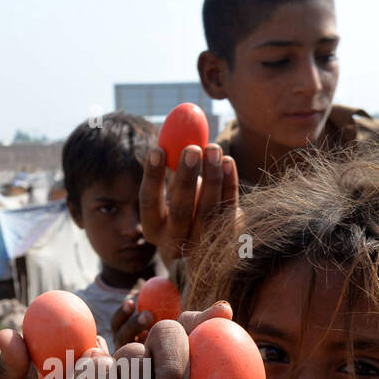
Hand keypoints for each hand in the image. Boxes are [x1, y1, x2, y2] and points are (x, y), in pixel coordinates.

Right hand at [59, 303, 282, 378]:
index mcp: (188, 371)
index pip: (199, 330)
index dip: (209, 316)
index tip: (223, 313)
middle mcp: (155, 361)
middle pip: (165, 331)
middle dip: (172, 365)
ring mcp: (120, 366)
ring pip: (130, 355)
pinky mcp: (88, 376)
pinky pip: (97, 369)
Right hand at [139, 143, 238, 264]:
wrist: (205, 238)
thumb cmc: (183, 203)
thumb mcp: (172, 189)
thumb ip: (172, 167)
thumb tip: (176, 133)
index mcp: (153, 229)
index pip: (149, 202)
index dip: (153, 176)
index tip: (158, 148)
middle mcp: (175, 243)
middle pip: (180, 211)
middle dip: (186, 178)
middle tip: (192, 149)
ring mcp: (202, 245)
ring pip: (208, 211)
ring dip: (212, 177)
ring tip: (213, 148)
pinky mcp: (226, 238)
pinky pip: (229, 209)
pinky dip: (229, 184)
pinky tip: (227, 162)